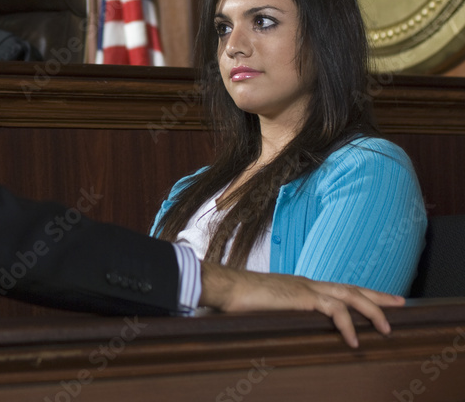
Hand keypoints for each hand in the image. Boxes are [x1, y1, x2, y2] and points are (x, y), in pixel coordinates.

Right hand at [199, 261, 404, 347]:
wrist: (223, 287)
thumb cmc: (236, 299)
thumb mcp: (263, 309)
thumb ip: (277, 314)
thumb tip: (279, 325)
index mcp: (299, 285)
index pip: (337, 287)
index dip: (359, 293)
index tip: (376, 299)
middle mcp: (307, 283)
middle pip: (351, 287)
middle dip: (377, 296)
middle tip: (400, 303)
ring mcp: (305, 288)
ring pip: (350, 296)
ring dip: (372, 311)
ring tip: (387, 328)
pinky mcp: (302, 297)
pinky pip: (334, 310)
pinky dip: (348, 324)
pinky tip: (353, 340)